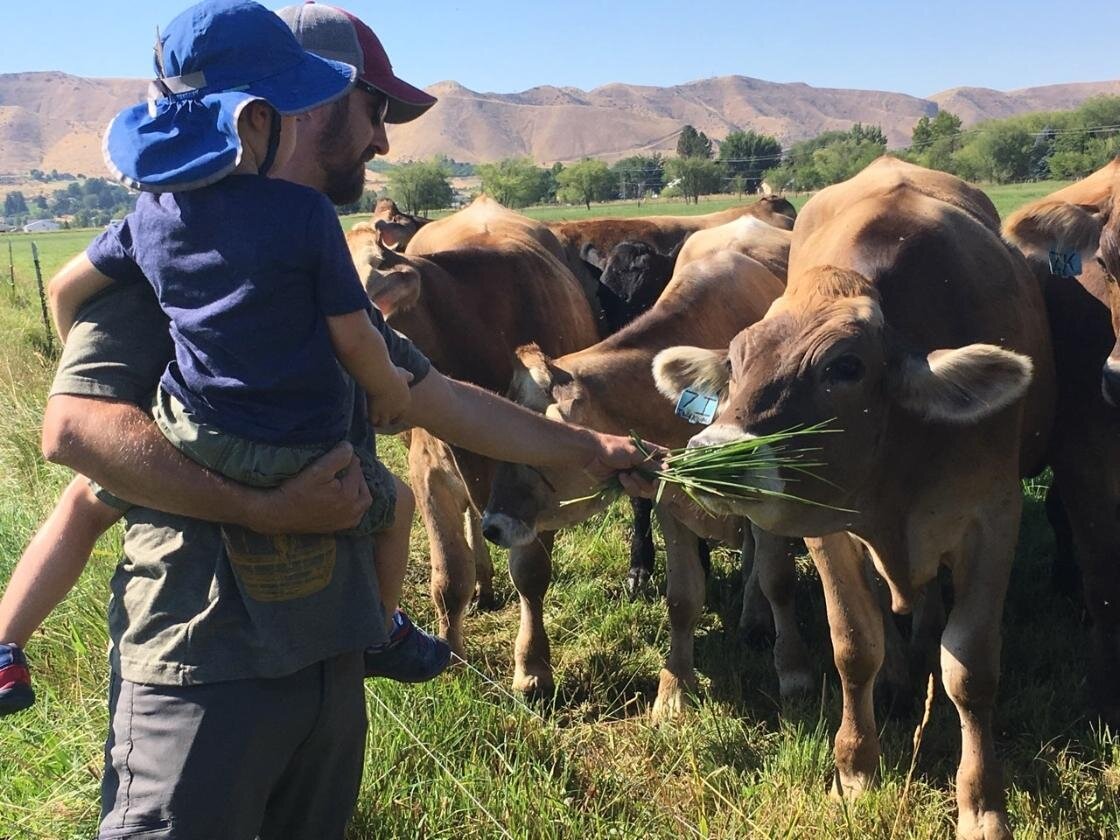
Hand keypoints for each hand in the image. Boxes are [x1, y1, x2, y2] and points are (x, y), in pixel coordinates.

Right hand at [248, 441, 370, 533]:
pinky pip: (355, 514)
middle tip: (343, 466)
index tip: (337, 453)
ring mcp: (347, 522)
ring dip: (356, 488)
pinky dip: (353, 503)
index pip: (356, 468)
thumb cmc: (296, 490)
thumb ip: (338, 456)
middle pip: (362, 485)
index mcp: (350, 495)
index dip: (347, 458)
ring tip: (344, 479)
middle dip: (356, 474)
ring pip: (362, 501)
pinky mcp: (339, 527)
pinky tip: (343, 497)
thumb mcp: (317, 469)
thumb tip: (350, 448)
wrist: (278, 514)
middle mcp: (353, 511)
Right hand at [368, 366, 412, 428]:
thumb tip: (411, 376)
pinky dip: (370, 420)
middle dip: (387, 420)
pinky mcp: (376, 413)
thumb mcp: (403, 374)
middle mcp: (397, 410)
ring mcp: (387, 413)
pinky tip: (366, 417)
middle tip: (380, 419)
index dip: (396, 416)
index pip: (402, 414)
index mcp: (405, 402)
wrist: (382, 379)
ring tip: (372, 420)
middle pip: (393, 420)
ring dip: (378, 422)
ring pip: (383, 423)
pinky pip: (373, 421)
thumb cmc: (392, 374)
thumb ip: (407, 377)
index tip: (391, 415)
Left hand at [581, 432, 664, 491]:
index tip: (662, 474)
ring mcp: (636, 475)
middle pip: (658, 479)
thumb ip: (650, 463)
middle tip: (638, 474)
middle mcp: (645, 465)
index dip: (667, 469)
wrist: (592, 455)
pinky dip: (628, 486)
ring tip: (627, 475)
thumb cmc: (613, 448)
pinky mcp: (627, 485)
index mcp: (649, 452)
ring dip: (637, 483)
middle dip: (649, 480)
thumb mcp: (634, 454)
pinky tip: (620, 478)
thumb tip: (668, 470)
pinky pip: (635, 492)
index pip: (666, 461)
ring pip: (646, 488)